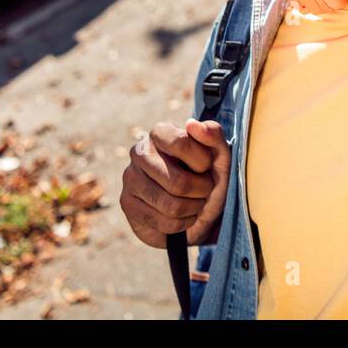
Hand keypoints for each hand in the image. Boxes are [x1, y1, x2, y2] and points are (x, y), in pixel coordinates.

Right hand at [120, 119, 231, 248]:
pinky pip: (163, 222)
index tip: (207, 166)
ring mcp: (130, 178)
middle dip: (201, 191)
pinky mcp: (127, 204)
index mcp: (160, 132)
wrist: (203, 211)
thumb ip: (213, 135)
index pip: (180, 143)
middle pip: (178, 182)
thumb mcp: (220, 156)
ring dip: (194, 208)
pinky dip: (183, 223)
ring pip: (171, 206)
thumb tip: (191, 124)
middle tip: (205, 189)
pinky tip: (183, 215)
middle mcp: (139, 152)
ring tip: (195, 202)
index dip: (202, 161)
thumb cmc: (210, 176)